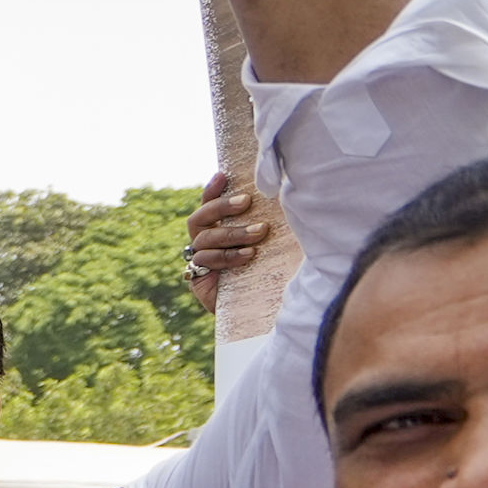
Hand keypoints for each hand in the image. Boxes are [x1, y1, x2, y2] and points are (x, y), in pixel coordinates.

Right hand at [182, 173, 269, 319]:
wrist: (262, 312)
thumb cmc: (270, 273)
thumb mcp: (271, 246)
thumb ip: (267, 225)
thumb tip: (289, 199)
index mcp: (217, 230)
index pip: (208, 206)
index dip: (212, 191)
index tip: (223, 176)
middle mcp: (204, 243)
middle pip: (200, 219)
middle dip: (221, 208)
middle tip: (246, 202)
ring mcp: (200, 261)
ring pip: (205, 239)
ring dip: (232, 232)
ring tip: (259, 232)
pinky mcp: (197, 280)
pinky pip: (205, 262)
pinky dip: (228, 256)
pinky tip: (249, 255)